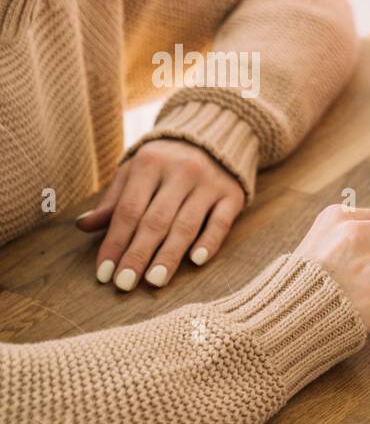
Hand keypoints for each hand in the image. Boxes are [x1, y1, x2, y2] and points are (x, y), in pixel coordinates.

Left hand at [76, 139, 245, 290]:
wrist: (213, 138)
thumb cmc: (165, 164)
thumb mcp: (135, 173)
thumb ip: (113, 201)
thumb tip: (82, 226)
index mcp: (149, 164)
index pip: (128, 210)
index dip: (115, 243)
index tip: (104, 273)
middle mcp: (180, 172)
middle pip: (155, 220)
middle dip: (138, 254)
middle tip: (124, 284)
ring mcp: (208, 183)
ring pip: (186, 225)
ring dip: (169, 255)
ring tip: (154, 281)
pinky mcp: (232, 195)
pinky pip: (221, 222)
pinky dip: (209, 242)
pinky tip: (196, 261)